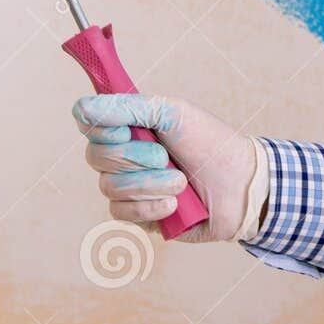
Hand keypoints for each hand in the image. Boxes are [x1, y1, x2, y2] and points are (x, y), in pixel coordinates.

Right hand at [72, 93, 267, 242]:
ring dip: (150, 184)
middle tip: (165, 156)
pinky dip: (151, 207)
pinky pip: (122, 213)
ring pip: (109, 187)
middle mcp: (125, 156)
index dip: (102, 129)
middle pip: (95, 156)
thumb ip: (128, 107)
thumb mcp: (173, 114)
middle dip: (134, 158)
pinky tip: (175, 205)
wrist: (241, 185)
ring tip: (181, 182)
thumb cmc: (211, 143)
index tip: (126, 130)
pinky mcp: (139, 216)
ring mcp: (130, 187)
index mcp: (132, 127)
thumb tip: (81, 106)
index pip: (90, 124)